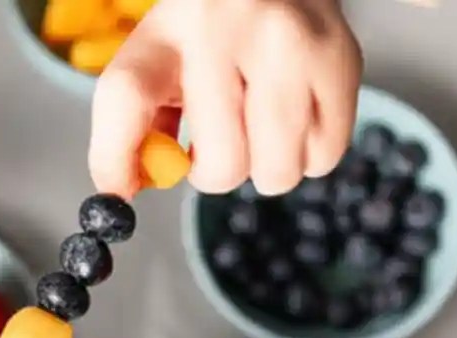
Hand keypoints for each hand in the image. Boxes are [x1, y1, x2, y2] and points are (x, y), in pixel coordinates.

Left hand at [89, 0, 361, 197]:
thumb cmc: (213, 28)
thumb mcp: (160, 55)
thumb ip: (134, 122)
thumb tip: (122, 191)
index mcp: (169, 25)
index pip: (127, 97)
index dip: (114, 159)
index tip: (119, 193)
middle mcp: (227, 27)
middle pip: (222, 163)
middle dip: (215, 175)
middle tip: (218, 147)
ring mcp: (291, 43)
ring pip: (278, 169)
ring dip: (266, 168)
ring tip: (260, 127)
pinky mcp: (341, 59)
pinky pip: (323, 156)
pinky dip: (308, 154)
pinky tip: (297, 116)